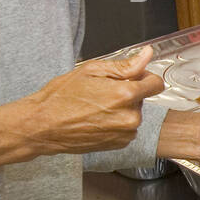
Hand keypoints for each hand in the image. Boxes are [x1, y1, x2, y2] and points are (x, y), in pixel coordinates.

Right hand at [23, 46, 162, 154]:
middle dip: (128, 92)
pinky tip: (96, 119)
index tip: (133, 77)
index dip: (144, 77)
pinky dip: (117, 122)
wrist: (43, 126)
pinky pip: (127, 127)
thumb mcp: (92, 71)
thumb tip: (147, 55)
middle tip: (101, 92)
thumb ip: (125, 65)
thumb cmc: (61, 97)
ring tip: (96, 107)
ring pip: (134, 113)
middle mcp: (130, 117)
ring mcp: (126, 133)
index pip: (156, 83)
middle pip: (143, 98)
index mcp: (125, 95)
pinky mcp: (120, 144)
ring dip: (122, 108)